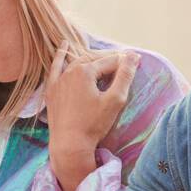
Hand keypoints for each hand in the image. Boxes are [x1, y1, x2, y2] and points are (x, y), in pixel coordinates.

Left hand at [46, 46, 139, 190]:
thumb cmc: (94, 124)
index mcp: (85, 71)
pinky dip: (61, 56)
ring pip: (77, 61)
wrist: (69, 145)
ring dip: (92, 58)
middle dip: (110, 58)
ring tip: (105, 59)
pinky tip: (64, 45)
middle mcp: (70, 71)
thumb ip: (125, 76)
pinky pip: (56, 67)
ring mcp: (59, 80)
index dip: (125, 62)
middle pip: (94, 58)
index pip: (110, 62)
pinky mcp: (52, 90)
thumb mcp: (115, 100)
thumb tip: (132, 56)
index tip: (138, 62)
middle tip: (124, 61)